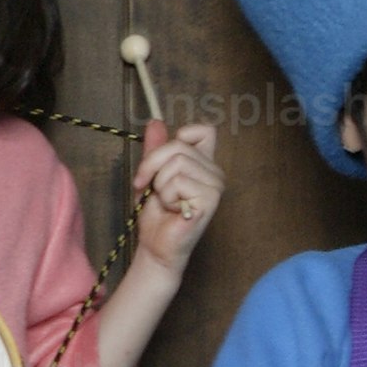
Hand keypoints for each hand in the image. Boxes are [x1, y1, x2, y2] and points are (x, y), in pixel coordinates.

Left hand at [125, 120, 223, 277]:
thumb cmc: (156, 214)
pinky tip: (174, 210)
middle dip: (152, 166)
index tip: (163, 160)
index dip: (181, 137)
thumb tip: (155, 122)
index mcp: (204, 164)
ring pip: (176, 162)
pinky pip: (178, 181)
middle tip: (150, 188)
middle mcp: (214, 172)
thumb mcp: (150, 175)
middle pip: (177, 145)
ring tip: (166, 202)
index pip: (205, 130)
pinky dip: (166, 196)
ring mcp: (215, 185)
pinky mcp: (210, 199)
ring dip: (160, 185)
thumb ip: (155, 149)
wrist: (156, 245)